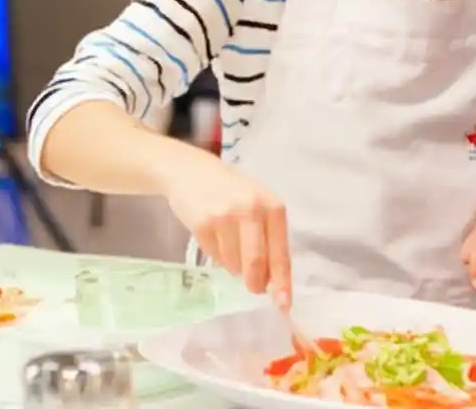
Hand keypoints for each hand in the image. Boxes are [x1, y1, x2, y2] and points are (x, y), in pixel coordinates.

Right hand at [163, 159, 291, 306]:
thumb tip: (274, 282)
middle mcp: (252, 210)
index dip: (283, 282)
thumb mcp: (258, 206)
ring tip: (229, 245)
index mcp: (273, 207)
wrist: (191, 171)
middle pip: (257, 263)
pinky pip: (214, 256)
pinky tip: (214, 236)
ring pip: (234, 264)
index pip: (281, 253)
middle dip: (256, 283)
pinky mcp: (203, 223)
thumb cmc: (231, 192)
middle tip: (254, 288)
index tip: (284, 305)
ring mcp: (225, 216)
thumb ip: (269, 238)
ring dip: (233, 266)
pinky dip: (216, 255)